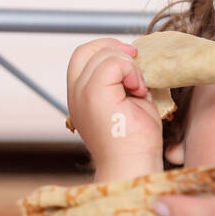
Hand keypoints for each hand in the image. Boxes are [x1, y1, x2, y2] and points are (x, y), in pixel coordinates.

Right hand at [66, 39, 162, 181]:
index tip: (130, 67)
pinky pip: (113, 64)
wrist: (133, 166)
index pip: (83, 55)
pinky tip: (139, 92)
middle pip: (87, 49)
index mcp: (80, 95)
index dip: (107, 50)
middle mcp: (75, 94)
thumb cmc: (135, 141)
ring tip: (138, 89)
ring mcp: (82, 95)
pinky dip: (132, 72)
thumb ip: (123, 79)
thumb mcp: (127, 100)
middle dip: (115, 50)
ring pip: (103, 54)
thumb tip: (134, 58)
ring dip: (129, 65)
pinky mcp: (95, 96)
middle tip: (136, 70)